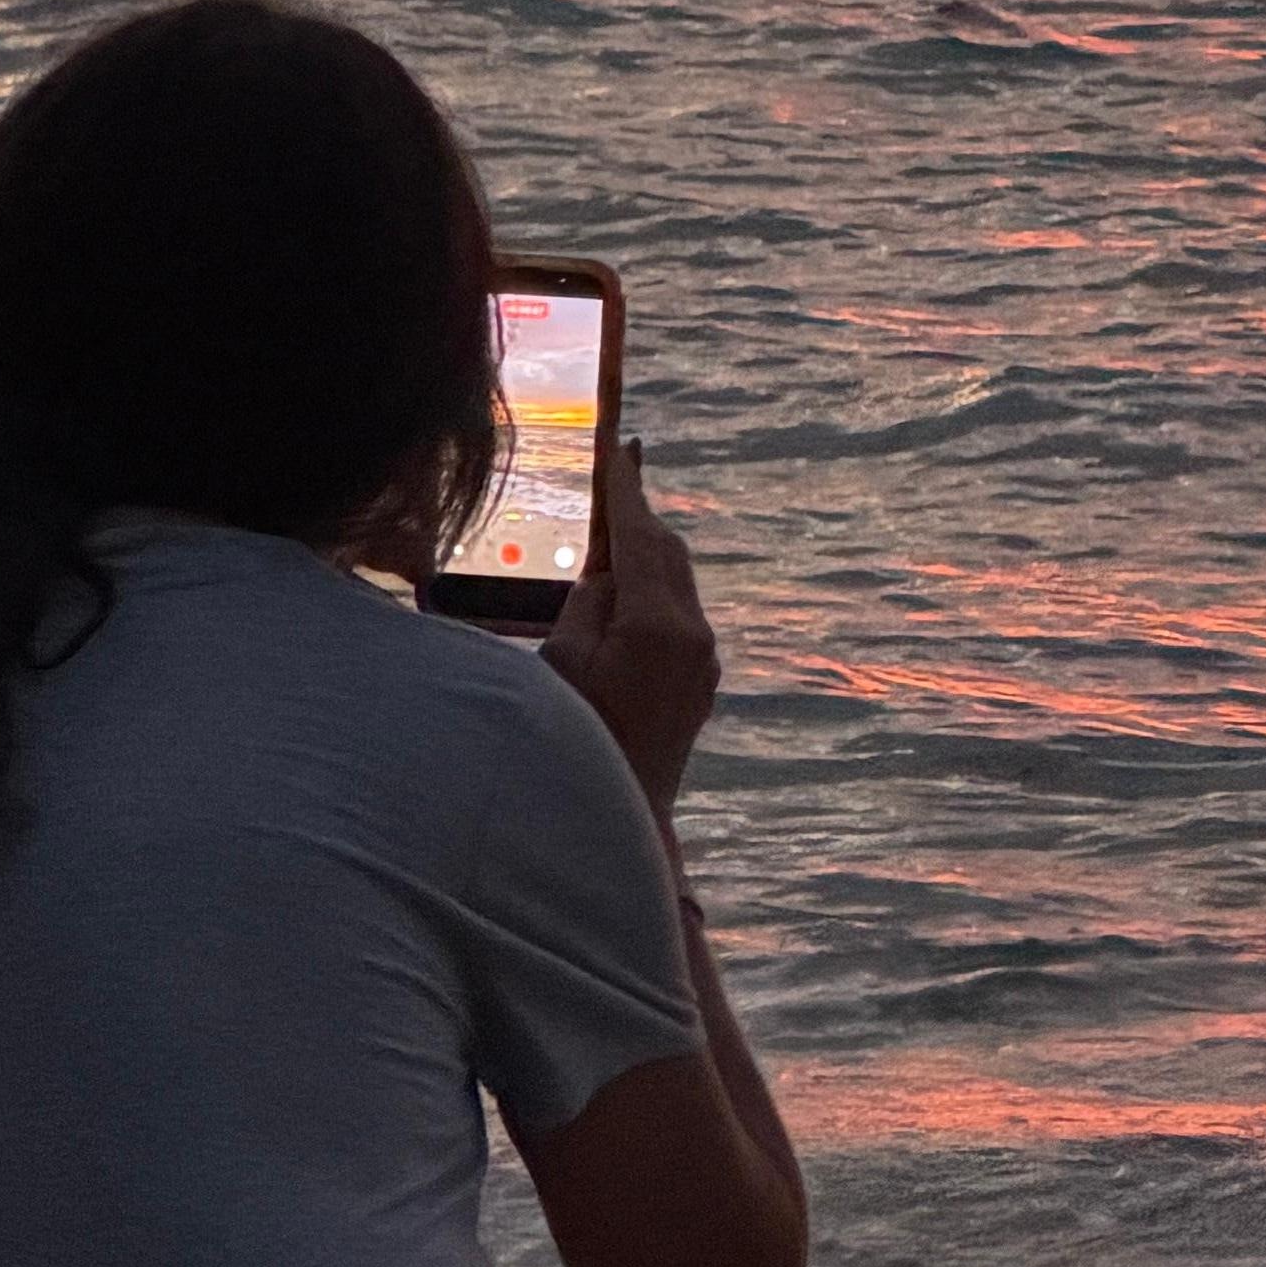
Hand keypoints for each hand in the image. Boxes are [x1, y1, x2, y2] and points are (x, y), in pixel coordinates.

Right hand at [544, 437, 718, 822]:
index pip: (640, 535)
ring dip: (645, 559)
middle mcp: (694, 636)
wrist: (624, 822)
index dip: (626, 487)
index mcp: (658, 624)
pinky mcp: (702, 684)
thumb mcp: (561, 663)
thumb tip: (607, 573)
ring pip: (677, 584)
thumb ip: (587, 603)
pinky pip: (679, 619)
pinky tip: (623, 602)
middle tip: (613, 480)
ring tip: (609, 539)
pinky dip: (653, 596)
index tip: (619, 444)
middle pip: (668, 554)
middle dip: (638, 518)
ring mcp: (704, 662)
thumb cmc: (577, 743)